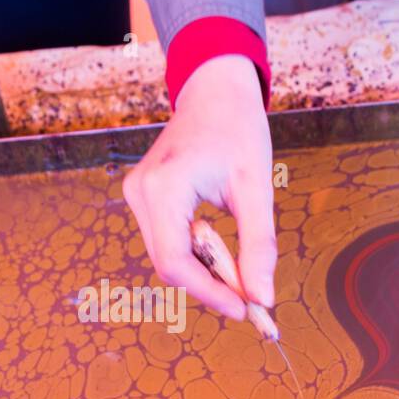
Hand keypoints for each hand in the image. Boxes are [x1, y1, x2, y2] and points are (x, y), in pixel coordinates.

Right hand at [122, 54, 274, 320]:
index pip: (175, 261)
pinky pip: (165, 240)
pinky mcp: (142, 197)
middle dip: (209, 285)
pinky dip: (194, 253)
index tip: (244, 309)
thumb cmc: (238, 129)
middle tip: (248, 296)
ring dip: (202, 271)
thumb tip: (262, 297)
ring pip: (166, 256)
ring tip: (237, 266)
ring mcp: (136, 195)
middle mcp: (140, 193)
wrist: (215, 90)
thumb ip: (258, 245)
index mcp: (164, 187)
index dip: (209, 293)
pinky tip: (219, 246)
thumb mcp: (256, 187)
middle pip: (168, 264)